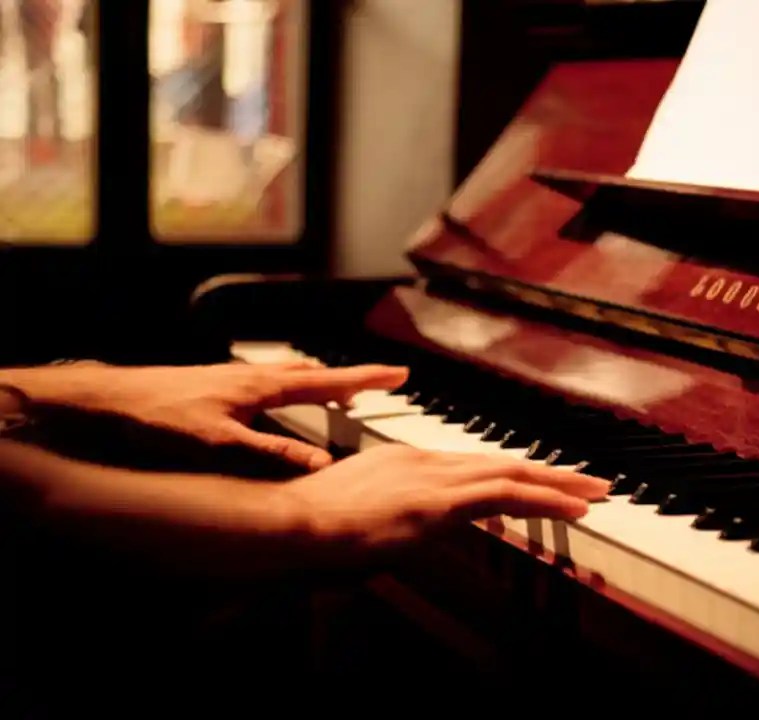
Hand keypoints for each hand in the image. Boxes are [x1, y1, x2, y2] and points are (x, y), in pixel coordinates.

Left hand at [22, 361, 408, 469]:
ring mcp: (227, 382)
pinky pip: (262, 389)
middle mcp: (247, 379)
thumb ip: (272, 457)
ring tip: (333, 399)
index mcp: (258, 387)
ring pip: (284, 380)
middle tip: (373, 388)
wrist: (98, 401)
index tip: (399, 374)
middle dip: (345, 382)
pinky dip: (284, 395)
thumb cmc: (153, 420)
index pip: (325, 381)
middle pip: (308, 375)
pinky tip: (272, 412)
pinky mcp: (208, 391)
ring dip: (314, 387)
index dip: (365, 380)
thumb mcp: (218, 445)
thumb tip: (323, 470)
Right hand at [276, 444, 609, 558]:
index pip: (472, 466)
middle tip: (589, 481)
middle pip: (502, 463)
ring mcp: (435, 477)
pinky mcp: (441, 500)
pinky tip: (574, 508)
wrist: (293, 522)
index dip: (510, 473)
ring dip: (561, 484)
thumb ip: (385, 517)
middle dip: (549, 474)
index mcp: (405, 461)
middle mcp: (427, 461)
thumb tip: (395, 533)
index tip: (537, 481)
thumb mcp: (355, 514)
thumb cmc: (310, 526)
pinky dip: (547, 498)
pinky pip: (508, 494)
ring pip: (514, 474)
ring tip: (597, 493)